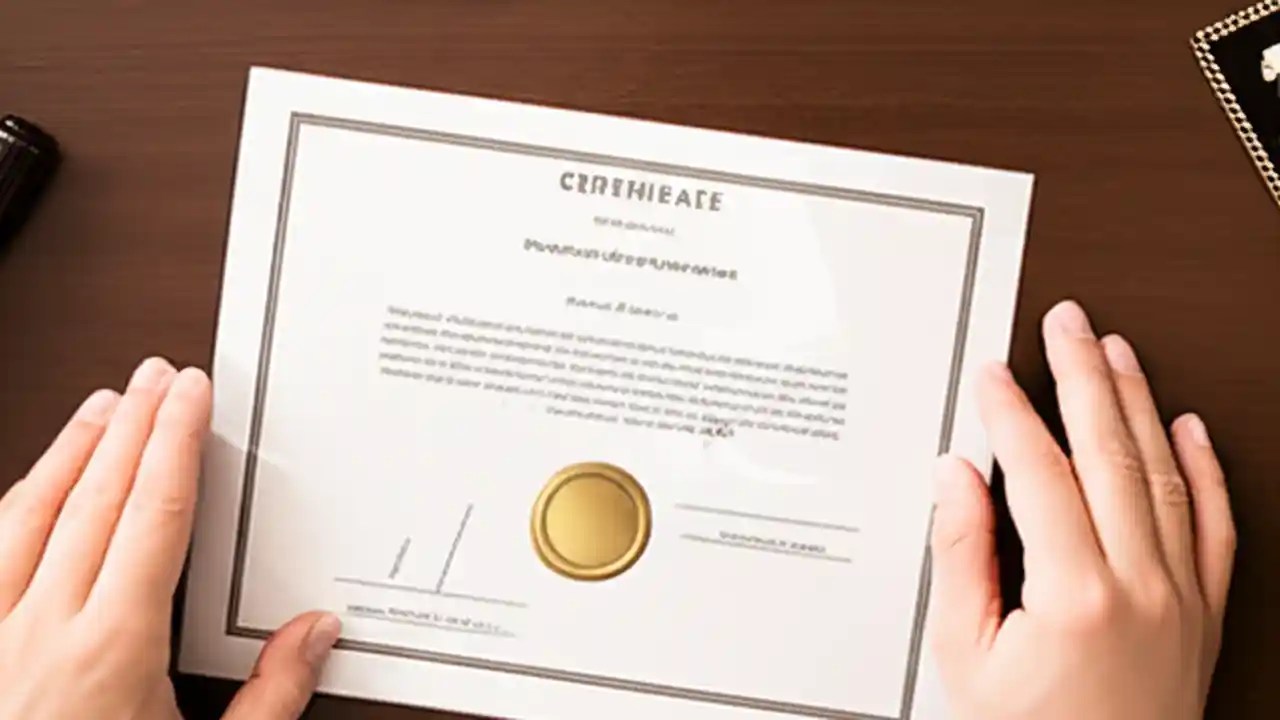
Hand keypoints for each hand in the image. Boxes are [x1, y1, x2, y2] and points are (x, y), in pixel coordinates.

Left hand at [0, 358, 340, 719]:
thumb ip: (268, 700)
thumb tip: (314, 635)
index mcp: (110, 649)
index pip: (153, 512)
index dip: (174, 442)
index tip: (189, 394)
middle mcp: (38, 629)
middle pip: (94, 497)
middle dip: (131, 424)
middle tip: (154, 375)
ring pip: (26, 513)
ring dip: (69, 451)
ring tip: (100, 406)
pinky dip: (14, 503)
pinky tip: (28, 488)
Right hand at [930, 300, 1235, 719]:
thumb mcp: (965, 657)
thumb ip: (961, 557)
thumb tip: (957, 481)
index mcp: (1074, 594)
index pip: (1038, 472)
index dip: (1011, 413)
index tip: (993, 374)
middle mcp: (1139, 584)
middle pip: (1107, 451)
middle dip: (1081, 375)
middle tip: (1066, 322)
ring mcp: (1180, 595)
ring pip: (1162, 472)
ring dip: (1137, 403)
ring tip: (1115, 351)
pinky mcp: (1203, 611)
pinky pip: (1215, 523)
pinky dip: (1204, 468)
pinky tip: (1188, 426)